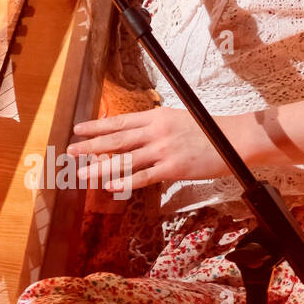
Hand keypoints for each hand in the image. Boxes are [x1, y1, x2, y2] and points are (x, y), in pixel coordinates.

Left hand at [66, 107, 235, 191]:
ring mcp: (163, 150)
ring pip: (125, 160)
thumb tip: (135, 133)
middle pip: (116, 140)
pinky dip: (125, 182)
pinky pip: (143, 177)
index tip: (78, 129)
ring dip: (101, 168)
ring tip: (82, 173)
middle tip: (70, 151)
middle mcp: (155, 132)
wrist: (233, 140)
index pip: (120, 122)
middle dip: (90, 146)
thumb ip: (156, 125)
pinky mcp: (173, 169)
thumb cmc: (207, 129)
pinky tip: (110, 187)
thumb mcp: (177, 118)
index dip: (97, 126)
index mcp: (156, 117)